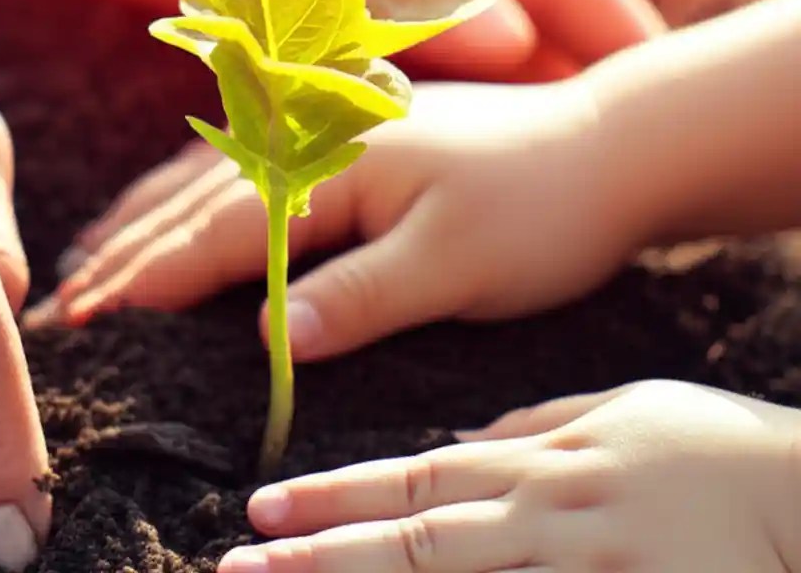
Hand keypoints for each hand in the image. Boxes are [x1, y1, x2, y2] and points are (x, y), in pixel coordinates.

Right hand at [35, 81, 643, 359]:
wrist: (606, 149)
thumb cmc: (540, 209)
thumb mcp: (456, 265)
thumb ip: (358, 297)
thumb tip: (269, 339)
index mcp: (333, 158)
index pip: (218, 229)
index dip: (148, 278)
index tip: (86, 320)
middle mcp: (312, 133)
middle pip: (191, 199)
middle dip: (121, 254)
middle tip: (55, 309)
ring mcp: (320, 130)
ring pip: (202, 180)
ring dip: (138, 225)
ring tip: (81, 268)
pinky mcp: (334, 142)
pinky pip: (237, 173)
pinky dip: (185, 205)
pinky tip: (160, 225)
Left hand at [219, 380, 800, 571]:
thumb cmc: (722, 452)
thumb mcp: (624, 409)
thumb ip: (536, 427)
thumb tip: (463, 446)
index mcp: (543, 462)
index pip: (415, 480)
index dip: (336, 494)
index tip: (265, 509)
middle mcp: (548, 514)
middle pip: (416, 539)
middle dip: (322, 553)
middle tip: (243, 565)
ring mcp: (584, 568)